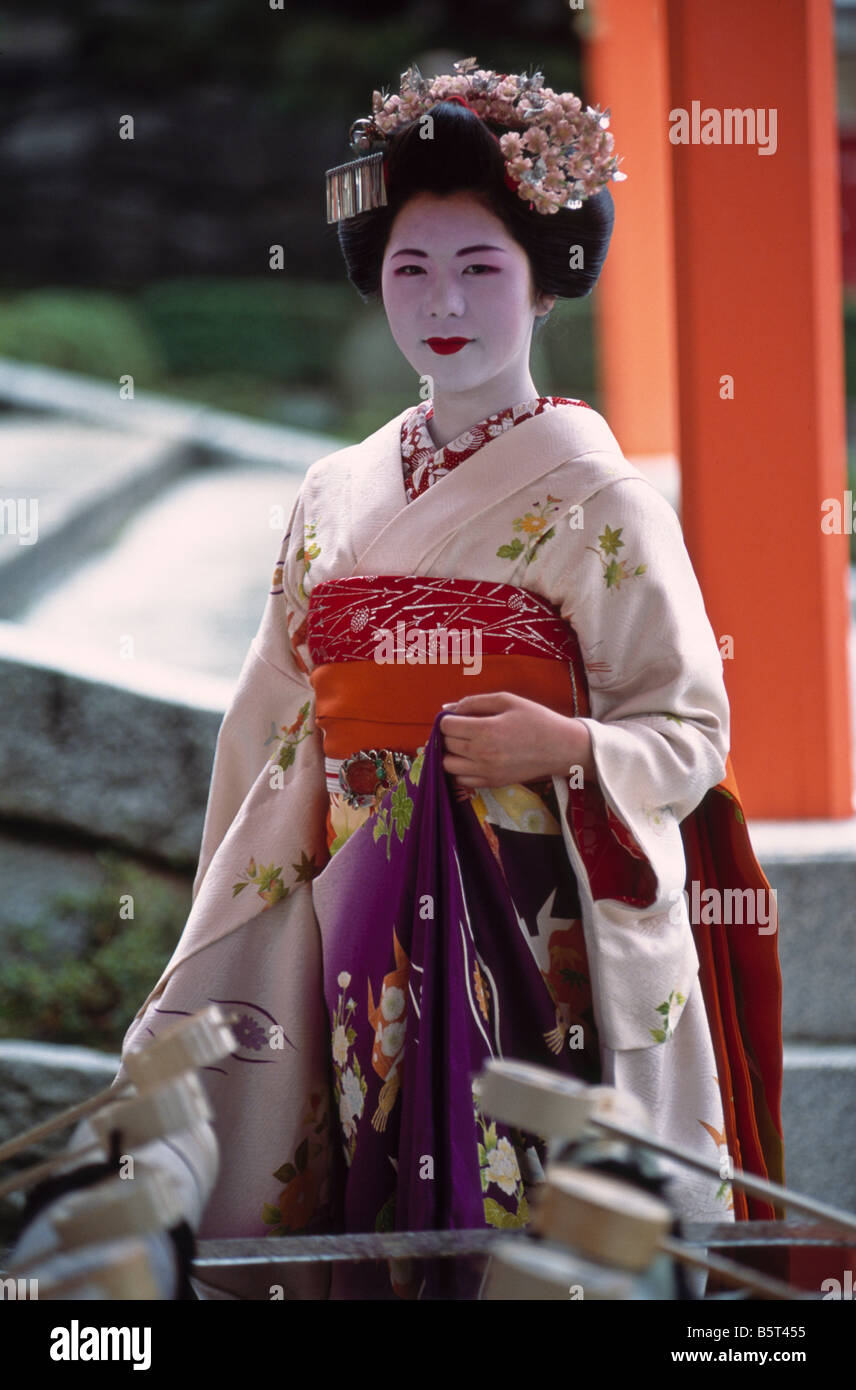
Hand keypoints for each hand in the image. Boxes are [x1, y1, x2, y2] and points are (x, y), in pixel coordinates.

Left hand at [439, 691, 595, 790]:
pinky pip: (461, 781)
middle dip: (450, 734)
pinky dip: (460, 770)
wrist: (560, 747)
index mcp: (486, 730)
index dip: (448, 719)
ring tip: (465, 744)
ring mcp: (486, 771)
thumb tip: (447, 708)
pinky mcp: (492, 783)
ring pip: (448, 765)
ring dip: (451, 753)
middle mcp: (482, 753)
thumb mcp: (507, 700)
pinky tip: (472, 759)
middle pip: (446, 745)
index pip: (446, 726)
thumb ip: (474, 701)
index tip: (459, 717)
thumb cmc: (536, 719)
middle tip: (463, 728)